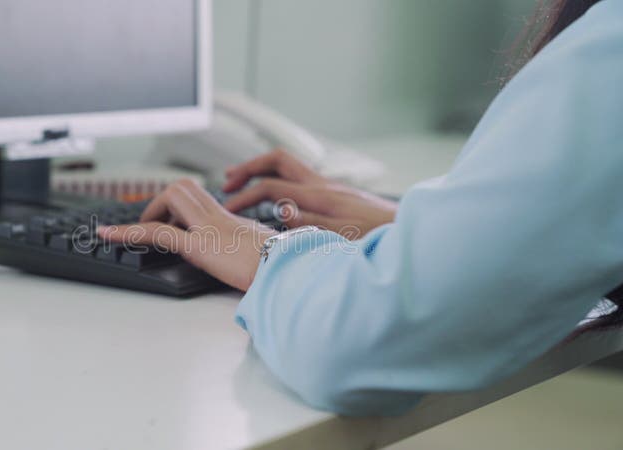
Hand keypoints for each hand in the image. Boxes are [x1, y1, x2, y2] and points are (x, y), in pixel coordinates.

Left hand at [96, 179, 276, 290]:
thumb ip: (261, 257)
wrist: (296, 274)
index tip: (171, 220)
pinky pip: (157, 233)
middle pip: (185, 188)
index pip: (202, 202)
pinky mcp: (201, 245)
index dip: (181, 208)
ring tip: (141, 231)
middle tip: (157, 225)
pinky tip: (108, 234)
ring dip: (153, 212)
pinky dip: (128, 232)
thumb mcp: (273, 262)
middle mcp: (222, 219)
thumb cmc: (290, 272)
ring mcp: (211, 229)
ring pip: (173, 198)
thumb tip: (263, 268)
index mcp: (237, 223)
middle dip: (164, 204)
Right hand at [223, 149, 396, 237]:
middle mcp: (324, 185)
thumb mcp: (342, 236)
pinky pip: (300, 178)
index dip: (244, 197)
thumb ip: (309, 223)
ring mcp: (331, 187)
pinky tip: (277, 195)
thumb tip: (280, 208)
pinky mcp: (338, 195)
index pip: (271, 187)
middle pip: (277, 161)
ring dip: (263, 170)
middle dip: (249, 168)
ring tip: (244, 182)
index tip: (228, 208)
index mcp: (321, 196)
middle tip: (229, 182)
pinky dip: (280, 180)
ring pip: (288, 167)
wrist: (411, 232)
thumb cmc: (381, 238)